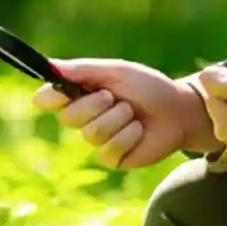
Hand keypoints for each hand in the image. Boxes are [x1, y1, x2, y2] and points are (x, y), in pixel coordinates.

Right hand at [31, 58, 210, 168]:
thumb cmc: (148, 87)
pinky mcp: (113, 158)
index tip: (57, 93)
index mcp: (80, 94)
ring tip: (133, 113)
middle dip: (95, 104)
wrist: (179, 109)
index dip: (49, 96)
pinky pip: (108, 150)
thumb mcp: (117, 72)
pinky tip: (139, 131)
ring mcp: (98, 141)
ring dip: (118, 118)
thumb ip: (84, 70)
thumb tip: (51, 67)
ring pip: (91, 134)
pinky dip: (128, 136)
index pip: (47, 99)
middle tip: (115, 97)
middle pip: (68, 117)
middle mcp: (84, 119)